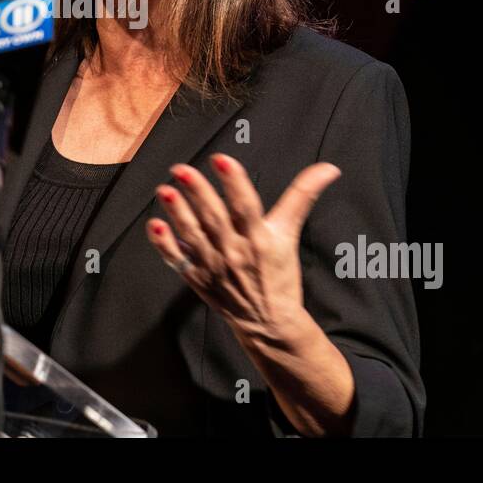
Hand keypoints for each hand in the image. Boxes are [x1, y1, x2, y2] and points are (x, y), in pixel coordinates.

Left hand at [146, 153, 339, 341]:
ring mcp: (214, 266)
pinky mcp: (197, 278)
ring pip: (193, 236)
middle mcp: (235, 252)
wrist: (268, 323)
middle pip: (215, 218)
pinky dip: (164, 244)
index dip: (234, 183)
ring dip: (178, 213)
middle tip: (181, 170)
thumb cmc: (278, 274)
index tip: (222, 160)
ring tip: (165, 190)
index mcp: (260, 239)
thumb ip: (302, 196)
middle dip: (198, 193)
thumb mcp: (291, 234)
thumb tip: (329, 168)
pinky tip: (153, 224)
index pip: (246, 207)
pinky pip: (178, 259)